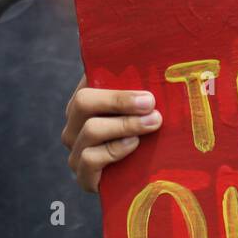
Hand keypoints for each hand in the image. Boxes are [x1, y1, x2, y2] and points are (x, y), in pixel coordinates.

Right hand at [61, 75, 162, 192]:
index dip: (115, 81)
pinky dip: (114, 151)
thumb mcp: (148, 108)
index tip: (146, 88)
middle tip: (151, 105)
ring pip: (90, 130)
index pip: (89, 79)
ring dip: (124, 125)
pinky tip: (133, 145)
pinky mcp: (83, 176)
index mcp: (88, 99)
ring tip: (151, 124)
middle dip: (120, 102)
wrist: (148, 180)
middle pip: (83, 102)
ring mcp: (76, 150)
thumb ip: (147, 88)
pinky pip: (90, 160)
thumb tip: (163, 58)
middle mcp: (75, 123)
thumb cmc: (150, 132)